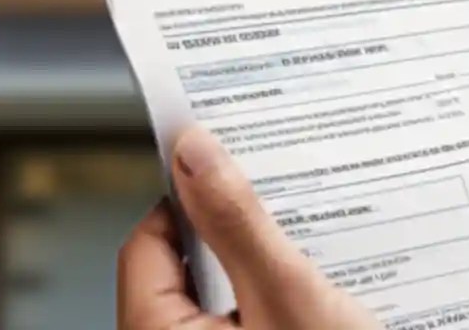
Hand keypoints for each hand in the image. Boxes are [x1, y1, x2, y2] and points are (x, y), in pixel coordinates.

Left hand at [118, 127, 379, 329]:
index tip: (233, 166)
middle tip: (284, 205)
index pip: (146, 242)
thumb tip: (195, 153)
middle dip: (236, 229)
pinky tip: (322, 290)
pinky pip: (247, 315)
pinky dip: (277, 296)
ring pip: (222, 291)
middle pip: (186, 265)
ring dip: (263, 265)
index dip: (190, 198)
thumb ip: (238, 224)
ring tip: (312, 250)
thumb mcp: (288, 294)